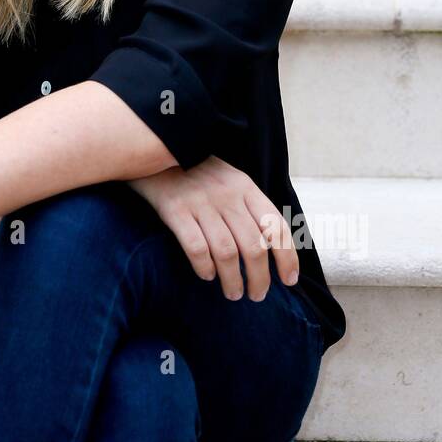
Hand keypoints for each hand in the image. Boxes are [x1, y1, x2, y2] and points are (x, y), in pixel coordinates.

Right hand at [128, 155, 298, 301]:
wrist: (152, 147)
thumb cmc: (192, 170)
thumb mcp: (227, 178)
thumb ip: (246, 205)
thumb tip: (267, 245)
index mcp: (245, 186)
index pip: (276, 226)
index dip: (287, 257)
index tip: (289, 280)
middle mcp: (227, 194)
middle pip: (254, 246)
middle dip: (260, 277)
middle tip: (257, 295)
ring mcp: (201, 201)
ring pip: (228, 252)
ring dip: (233, 279)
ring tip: (234, 293)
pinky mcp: (175, 209)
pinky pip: (197, 247)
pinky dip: (205, 266)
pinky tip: (207, 275)